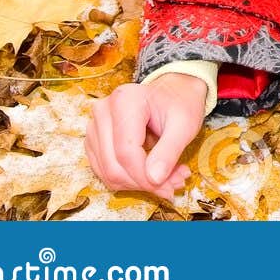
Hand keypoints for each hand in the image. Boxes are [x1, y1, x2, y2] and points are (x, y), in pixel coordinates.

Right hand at [86, 73, 206, 200]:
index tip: (170, 186)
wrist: (173, 93)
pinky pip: (105, 171)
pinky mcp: (94, 141)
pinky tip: (151, 174)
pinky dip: (129, 180)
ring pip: (108, 172)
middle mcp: (102, 111)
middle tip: (174, 184)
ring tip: (168, 178)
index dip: (145, 176)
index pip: (126, 152)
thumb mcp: (185, 124)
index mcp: (124, 101)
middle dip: (144, 182)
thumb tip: (154, 179)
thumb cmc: (180, 104)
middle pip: (113, 165)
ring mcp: (94, 127)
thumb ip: (169, 151)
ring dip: (138, 184)